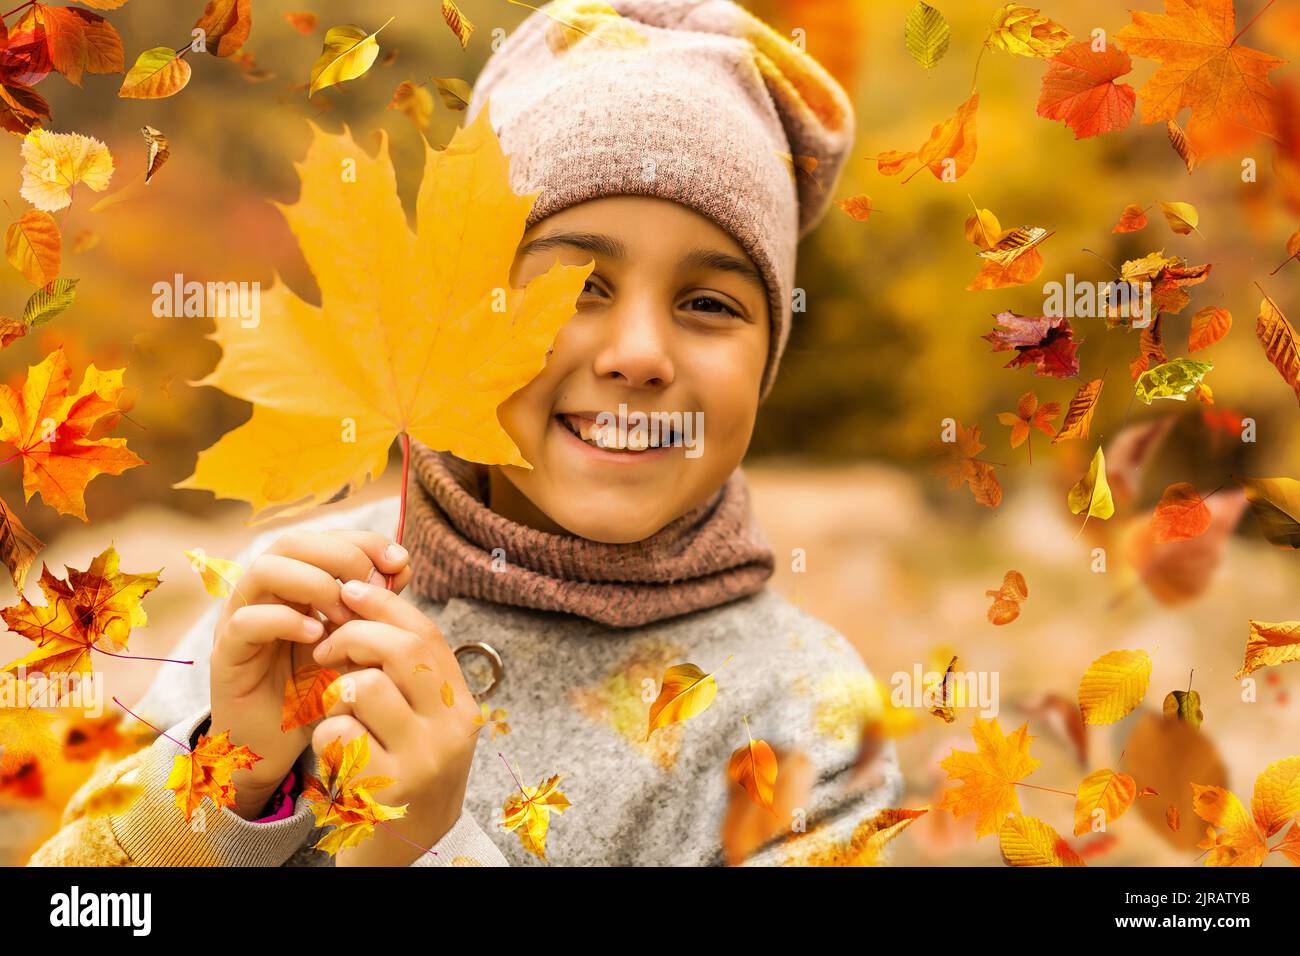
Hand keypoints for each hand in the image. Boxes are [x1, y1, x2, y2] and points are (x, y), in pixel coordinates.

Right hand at [208, 530, 411, 819]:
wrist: (280, 745)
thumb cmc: (318, 690)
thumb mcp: (355, 643)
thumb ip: (375, 606)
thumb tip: (402, 565)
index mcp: (295, 582)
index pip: (324, 537)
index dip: (363, 541)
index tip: (399, 562)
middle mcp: (264, 593)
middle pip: (292, 542)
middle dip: (340, 556)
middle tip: (371, 590)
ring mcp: (240, 618)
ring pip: (264, 570)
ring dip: (313, 584)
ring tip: (344, 616)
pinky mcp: (226, 653)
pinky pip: (246, 620)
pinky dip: (285, 621)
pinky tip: (317, 638)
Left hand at [310, 577, 478, 865]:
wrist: (398, 850)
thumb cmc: (401, 770)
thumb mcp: (419, 720)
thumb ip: (407, 671)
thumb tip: (367, 597)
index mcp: (462, 706)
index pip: (428, 635)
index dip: (386, 605)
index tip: (350, 590)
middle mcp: (453, 730)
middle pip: (402, 650)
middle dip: (354, 636)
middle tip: (327, 649)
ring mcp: (424, 760)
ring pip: (365, 687)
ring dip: (337, 696)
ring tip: (341, 716)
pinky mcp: (388, 788)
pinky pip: (338, 733)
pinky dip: (326, 737)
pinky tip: (337, 755)